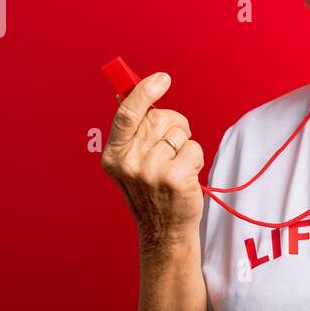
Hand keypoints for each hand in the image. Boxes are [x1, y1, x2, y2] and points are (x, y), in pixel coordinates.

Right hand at [102, 71, 205, 251]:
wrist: (164, 231)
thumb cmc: (152, 192)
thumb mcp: (131, 163)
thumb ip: (133, 131)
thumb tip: (132, 92)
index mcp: (114, 155)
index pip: (127, 114)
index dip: (144, 91)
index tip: (162, 79)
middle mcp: (129, 162)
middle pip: (159, 117)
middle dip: (174, 123)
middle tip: (174, 144)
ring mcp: (152, 171)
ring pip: (180, 132)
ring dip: (185, 145)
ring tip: (177, 166)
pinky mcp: (175, 178)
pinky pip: (194, 147)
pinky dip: (196, 158)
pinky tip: (186, 176)